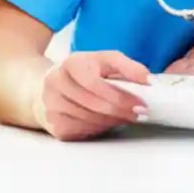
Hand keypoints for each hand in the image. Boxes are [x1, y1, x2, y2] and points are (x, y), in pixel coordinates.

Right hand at [33, 50, 149, 141]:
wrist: (45, 87)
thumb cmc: (82, 73)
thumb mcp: (102, 61)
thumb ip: (126, 66)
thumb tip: (148, 80)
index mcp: (71, 64)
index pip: (96, 82)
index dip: (121, 95)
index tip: (142, 103)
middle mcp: (56, 83)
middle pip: (96, 104)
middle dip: (122, 111)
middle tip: (140, 113)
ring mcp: (52, 106)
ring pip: (91, 120)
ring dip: (113, 121)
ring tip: (125, 116)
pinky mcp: (54, 125)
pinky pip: (83, 131)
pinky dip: (99, 128)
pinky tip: (105, 122)